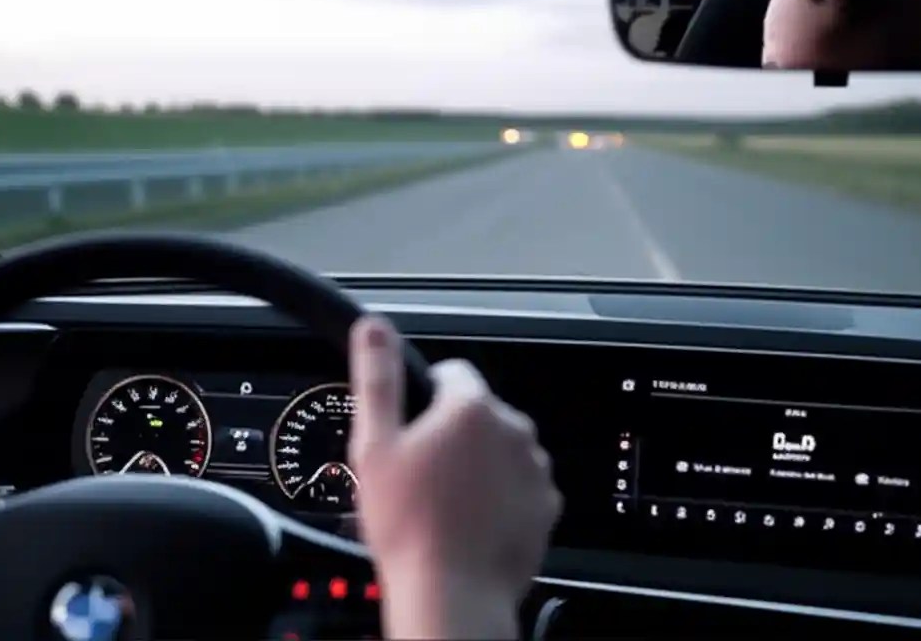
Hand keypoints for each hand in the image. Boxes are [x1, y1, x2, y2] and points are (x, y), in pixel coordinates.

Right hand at [348, 315, 561, 639]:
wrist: (451, 593)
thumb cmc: (408, 526)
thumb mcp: (375, 444)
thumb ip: (378, 377)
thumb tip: (373, 327)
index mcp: (471, 406)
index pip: (452, 374)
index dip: (426, 398)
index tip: (412, 431)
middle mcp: (513, 429)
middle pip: (478, 413)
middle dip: (452, 434)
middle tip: (421, 473)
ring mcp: (535, 467)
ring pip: (501, 449)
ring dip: (478, 465)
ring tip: (445, 502)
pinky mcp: (547, 503)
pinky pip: (520, 484)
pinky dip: (501, 495)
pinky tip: (471, 520)